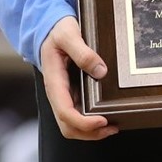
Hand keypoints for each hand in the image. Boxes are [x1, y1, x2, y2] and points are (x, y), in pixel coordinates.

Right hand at [39, 16, 116, 139]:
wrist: (49, 29)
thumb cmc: (57, 31)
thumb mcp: (68, 34)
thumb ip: (82, 52)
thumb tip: (100, 71)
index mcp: (54, 82)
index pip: (65, 112)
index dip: (84, 122)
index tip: (103, 120)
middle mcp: (57, 93)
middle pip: (68, 126)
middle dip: (89, 133)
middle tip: (112, 128)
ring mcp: (63, 96)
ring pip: (72, 126)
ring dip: (91, 132)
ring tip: (112, 128)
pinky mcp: (70, 94)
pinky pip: (77, 116)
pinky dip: (91, 124)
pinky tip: (106, 118)